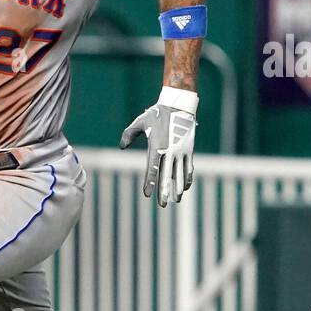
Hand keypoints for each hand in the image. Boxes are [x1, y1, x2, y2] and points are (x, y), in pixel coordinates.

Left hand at [120, 87, 197, 206]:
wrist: (179, 105)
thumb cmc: (157, 114)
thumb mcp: (140, 122)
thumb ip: (129, 134)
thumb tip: (122, 146)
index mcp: (157, 146)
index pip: (152, 169)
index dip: (150, 182)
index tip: (147, 194)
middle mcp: (169, 151)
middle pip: (167, 175)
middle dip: (164, 191)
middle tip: (163, 204)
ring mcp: (181, 151)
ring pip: (180, 174)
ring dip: (178, 188)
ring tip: (176, 200)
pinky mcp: (189, 150)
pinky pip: (189, 167)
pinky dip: (187, 178)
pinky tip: (185, 187)